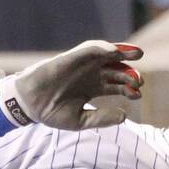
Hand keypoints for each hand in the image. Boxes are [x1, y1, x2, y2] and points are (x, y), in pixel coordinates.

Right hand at [0, 40, 144, 129]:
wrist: (29, 105)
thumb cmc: (52, 112)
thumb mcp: (80, 120)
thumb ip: (102, 119)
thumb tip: (125, 116)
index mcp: (93, 88)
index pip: (117, 85)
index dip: (130, 89)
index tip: (138, 95)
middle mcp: (90, 74)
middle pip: (117, 68)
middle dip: (130, 72)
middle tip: (139, 80)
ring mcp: (82, 65)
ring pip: (107, 55)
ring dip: (122, 52)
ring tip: (137, 54)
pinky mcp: (72, 57)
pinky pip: (90, 49)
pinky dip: (103, 47)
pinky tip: (114, 51)